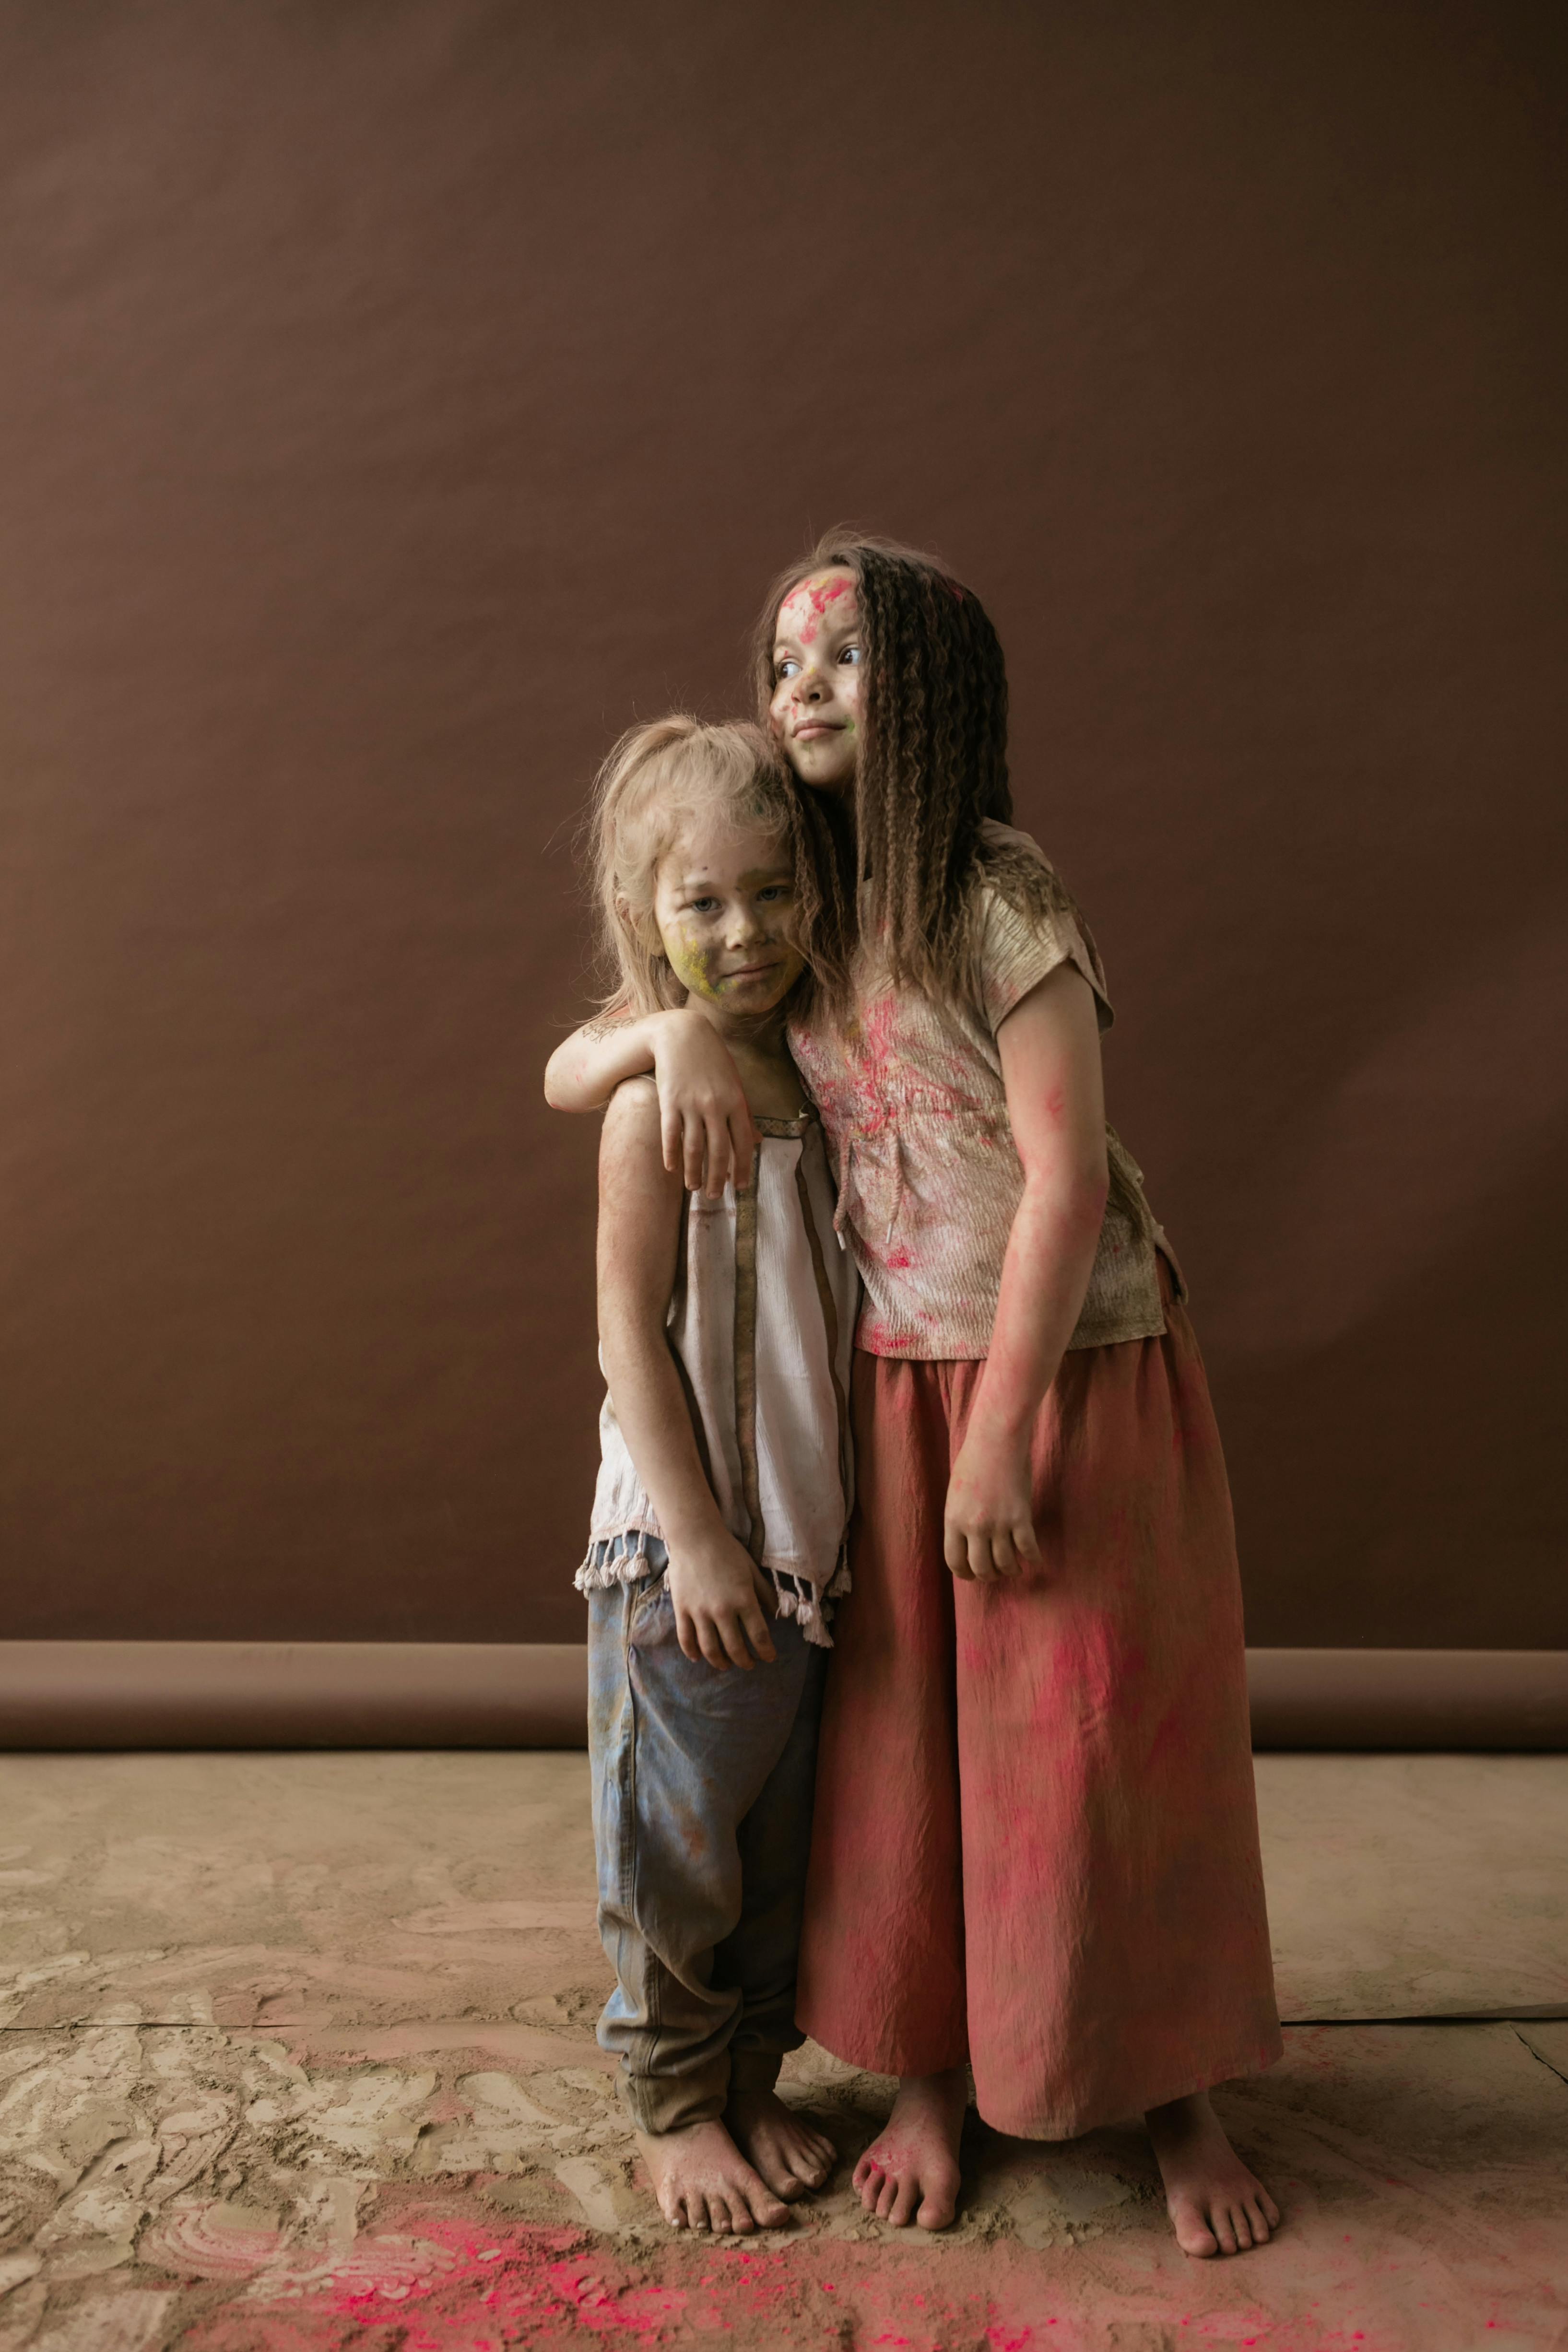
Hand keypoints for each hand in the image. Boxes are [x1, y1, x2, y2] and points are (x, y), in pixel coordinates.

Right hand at [651, 1012, 756, 1198]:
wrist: (681, 1034)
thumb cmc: (712, 1061)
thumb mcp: (734, 1084)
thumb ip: (745, 1114)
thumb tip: (758, 1142)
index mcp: (736, 1102)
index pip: (742, 1143)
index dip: (741, 1168)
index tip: (739, 1187)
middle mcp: (715, 1106)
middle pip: (718, 1151)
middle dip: (717, 1178)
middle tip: (714, 1196)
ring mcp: (691, 1104)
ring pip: (694, 1148)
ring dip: (694, 1172)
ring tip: (693, 1187)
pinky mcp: (669, 1101)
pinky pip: (670, 1134)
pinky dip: (671, 1154)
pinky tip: (672, 1169)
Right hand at [666, 1533, 778, 1668]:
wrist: (695, 1537)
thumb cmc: (727, 1551)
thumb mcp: (752, 1570)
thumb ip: (764, 1593)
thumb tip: (776, 1614)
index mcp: (744, 1600)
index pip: (759, 1635)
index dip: (766, 1651)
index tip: (769, 1658)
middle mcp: (723, 1610)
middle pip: (735, 1648)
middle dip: (744, 1661)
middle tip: (749, 1664)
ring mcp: (700, 1612)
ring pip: (710, 1649)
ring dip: (720, 1662)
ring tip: (725, 1665)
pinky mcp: (682, 1609)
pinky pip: (686, 1638)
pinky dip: (692, 1652)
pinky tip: (698, 1657)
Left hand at [943, 1428, 1041, 1581]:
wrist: (996, 1440)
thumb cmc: (974, 1460)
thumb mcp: (956, 1493)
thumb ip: (960, 1519)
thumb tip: (967, 1542)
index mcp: (953, 1520)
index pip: (955, 1561)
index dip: (965, 1574)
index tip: (973, 1576)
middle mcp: (974, 1526)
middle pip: (982, 1568)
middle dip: (989, 1576)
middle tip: (996, 1574)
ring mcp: (999, 1523)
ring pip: (1005, 1563)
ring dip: (1011, 1570)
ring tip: (1014, 1568)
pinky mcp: (1021, 1517)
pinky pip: (1028, 1548)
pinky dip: (1033, 1559)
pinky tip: (1036, 1561)